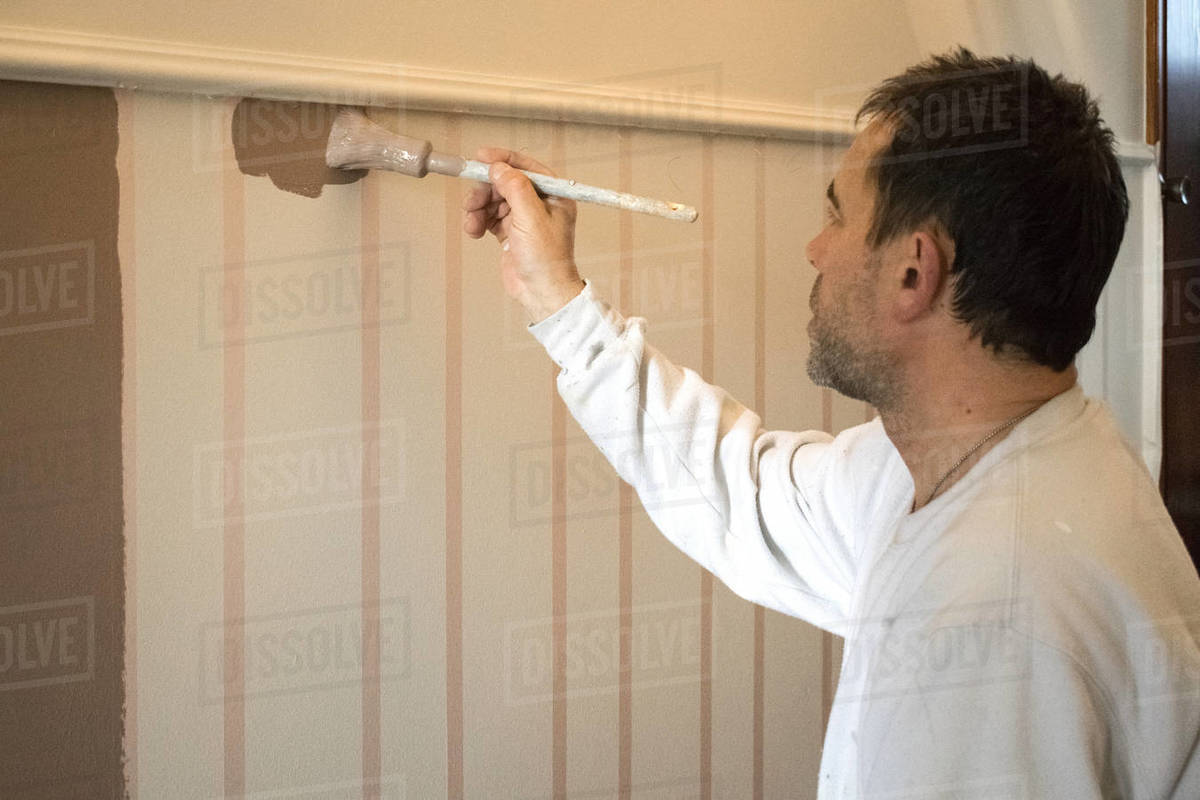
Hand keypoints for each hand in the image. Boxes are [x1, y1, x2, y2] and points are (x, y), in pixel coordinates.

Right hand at [462, 148, 583, 322]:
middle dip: (485, 190)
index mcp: (553, 195)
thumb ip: (515, 188)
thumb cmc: (546, 259)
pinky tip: (474, 231)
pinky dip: (478, 221)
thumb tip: (499, 167)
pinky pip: (489, 217)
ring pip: (493, 200)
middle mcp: (539, 203)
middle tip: (472, 202)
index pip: (525, 167)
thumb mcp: (531, 217)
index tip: (481, 157)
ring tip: (472, 223)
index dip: (503, 160)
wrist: (541, 292)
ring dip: (478, 208)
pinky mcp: (510, 232)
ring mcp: (524, 218)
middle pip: (504, 183)